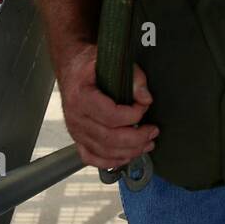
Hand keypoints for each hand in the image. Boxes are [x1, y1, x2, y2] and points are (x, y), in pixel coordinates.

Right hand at [57, 43, 157, 168]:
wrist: (72, 69)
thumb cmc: (90, 66)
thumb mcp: (112, 61)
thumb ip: (133, 77)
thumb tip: (146, 98)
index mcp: (81, 97)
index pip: (111, 115)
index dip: (133, 115)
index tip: (144, 105)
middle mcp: (76, 117)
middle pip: (109, 138)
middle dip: (137, 138)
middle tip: (153, 131)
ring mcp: (75, 130)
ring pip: (103, 151)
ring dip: (129, 151)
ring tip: (147, 144)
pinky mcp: (78, 138)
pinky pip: (91, 158)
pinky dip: (110, 161)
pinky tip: (126, 156)